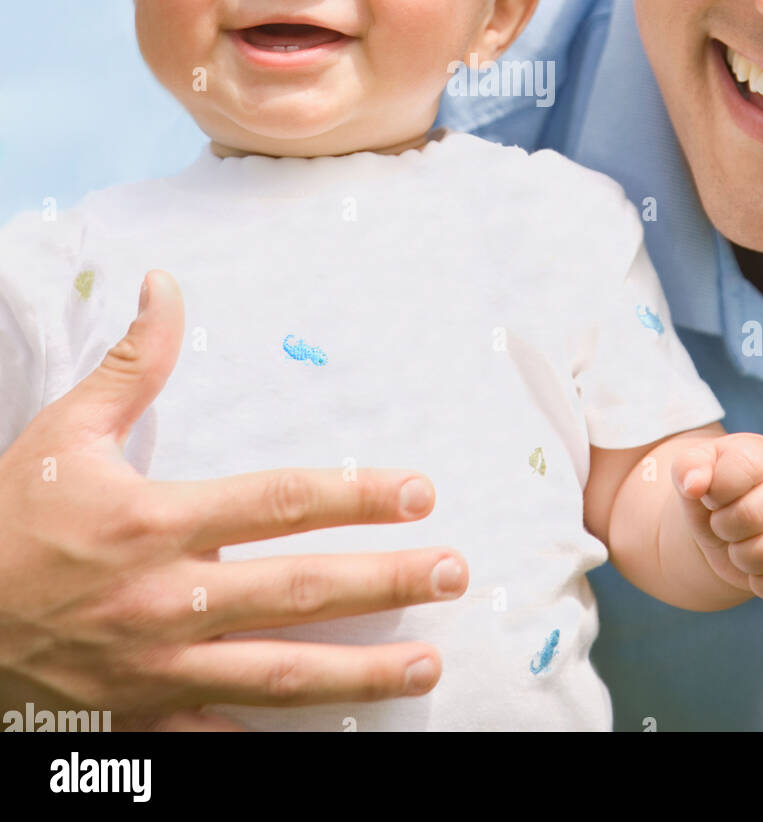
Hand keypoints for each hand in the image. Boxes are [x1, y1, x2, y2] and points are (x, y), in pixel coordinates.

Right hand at [0, 270, 467, 730]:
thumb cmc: (11, 523)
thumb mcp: (64, 434)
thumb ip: (130, 364)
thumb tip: (166, 285)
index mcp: (155, 524)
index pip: (280, 503)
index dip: (356, 495)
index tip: (419, 492)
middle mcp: (167, 601)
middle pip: (299, 591)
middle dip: (387, 581)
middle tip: (455, 570)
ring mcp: (159, 671)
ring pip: (279, 675)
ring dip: (362, 670)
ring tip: (429, 662)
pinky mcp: (144, 720)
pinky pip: (225, 737)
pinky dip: (282, 740)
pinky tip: (341, 732)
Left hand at [671, 433, 762, 601]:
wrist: (731, 521)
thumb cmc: (714, 490)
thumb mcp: (695, 471)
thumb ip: (688, 466)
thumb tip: (693, 485)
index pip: (739, 471)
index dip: (715, 491)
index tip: (712, 493)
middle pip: (752, 516)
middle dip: (723, 526)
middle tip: (722, 522)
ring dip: (740, 556)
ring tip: (737, 544)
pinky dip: (759, 583)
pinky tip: (754, 566)